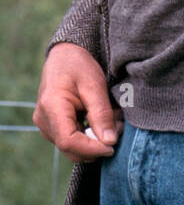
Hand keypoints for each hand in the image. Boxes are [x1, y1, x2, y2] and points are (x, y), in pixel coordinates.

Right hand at [32, 42, 123, 162]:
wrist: (65, 55)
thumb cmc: (78, 65)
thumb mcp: (94, 85)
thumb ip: (101, 114)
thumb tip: (109, 141)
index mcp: (51, 108)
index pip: (68, 142)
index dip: (92, 149)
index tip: (113, 146)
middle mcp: (44, 120)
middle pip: (70, 149)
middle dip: (97, 144)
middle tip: (118, 127)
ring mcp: (46, 124)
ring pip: (72, 147)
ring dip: (95, 140)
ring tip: (113, 120)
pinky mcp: (52, 125)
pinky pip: (71, 139)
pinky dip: (89, 135)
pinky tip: (103, 120)